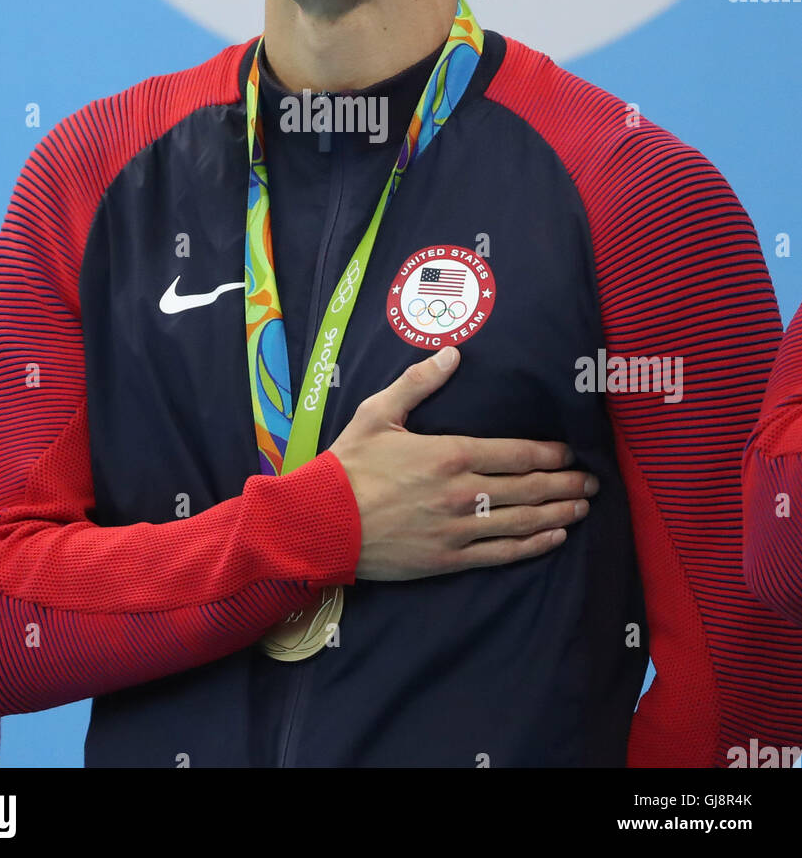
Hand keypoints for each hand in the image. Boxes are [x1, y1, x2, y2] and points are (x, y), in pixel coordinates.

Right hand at [328, 347, 598, 580]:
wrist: (321, 522)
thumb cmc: (349, 465)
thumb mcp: (378, 412)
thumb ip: (419, 382)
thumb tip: (452, 354)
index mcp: (450, 453)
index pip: (515, 452)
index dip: (549, 453)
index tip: (570, 452)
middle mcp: (462, 492)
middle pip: (528, 487)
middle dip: (565, 483)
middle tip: (592, 482)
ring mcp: (458, 529)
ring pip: (521, 521)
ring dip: (558, 514)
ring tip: (582, 507)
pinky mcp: (448, 559)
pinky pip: (501, 553)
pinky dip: (532, 546)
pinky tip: (553, 539)